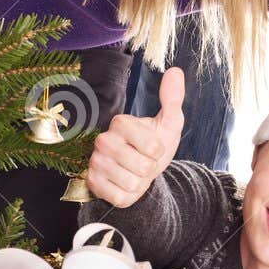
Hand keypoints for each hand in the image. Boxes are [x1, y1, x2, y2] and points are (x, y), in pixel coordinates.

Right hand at [85, 67, 185, 207]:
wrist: (138, 171)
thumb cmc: (154, 145)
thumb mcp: (168, 123)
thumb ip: (172, 99)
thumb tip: (175, 71)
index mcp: (121, 122)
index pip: (153, 147)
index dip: (159, 152)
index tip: (153, 148)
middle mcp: (103, 140)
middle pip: (143, 167)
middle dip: (149, 170)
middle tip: (142, 162)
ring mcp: (96, 162)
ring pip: (132, 184)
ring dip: (138, 183)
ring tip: (133, 172)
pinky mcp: (93, 182)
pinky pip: (120, 198)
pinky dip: (127, 195)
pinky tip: (122, 183)